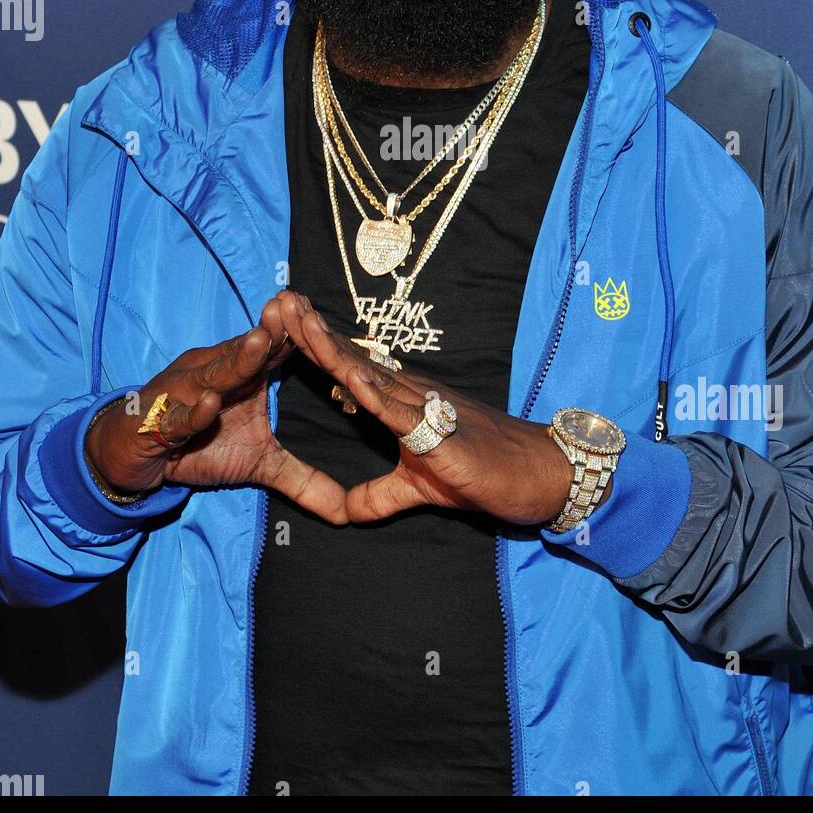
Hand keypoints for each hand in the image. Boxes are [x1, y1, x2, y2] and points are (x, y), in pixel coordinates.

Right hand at [84, 291, 347, 523]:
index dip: (292, 333)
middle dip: (267, 333)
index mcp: (240, 377)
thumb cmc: (197, 446)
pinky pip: (176, 420)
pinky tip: (207, 407)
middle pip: (244, 354)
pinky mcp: (156, 425)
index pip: (271, 350)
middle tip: (288, 311)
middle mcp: (211, 376)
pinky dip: (190, 415)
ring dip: (235, 362)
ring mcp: (183, 397)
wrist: (132, 455)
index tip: (317, 312)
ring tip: (259, 343)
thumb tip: (346, 513)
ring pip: (212, 377)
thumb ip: (302, 480)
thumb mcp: (257, 465)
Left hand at [275, 291, 600, 526]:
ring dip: (330, 348)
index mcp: (399, 402)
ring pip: (367, 373)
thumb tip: (345, 513)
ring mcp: (425, 407)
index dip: (313, 346)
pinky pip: (401, 410)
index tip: (279, 322)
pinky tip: (348, 375)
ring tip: (298, 321)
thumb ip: (379, 496)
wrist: (536, 474)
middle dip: (310, 331)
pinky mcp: (441, 432)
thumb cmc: (481, 473)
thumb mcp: (418, 490)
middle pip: (348, 358)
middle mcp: (408, 393)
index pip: (347, 368)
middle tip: (276, 300)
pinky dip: (373, 391)